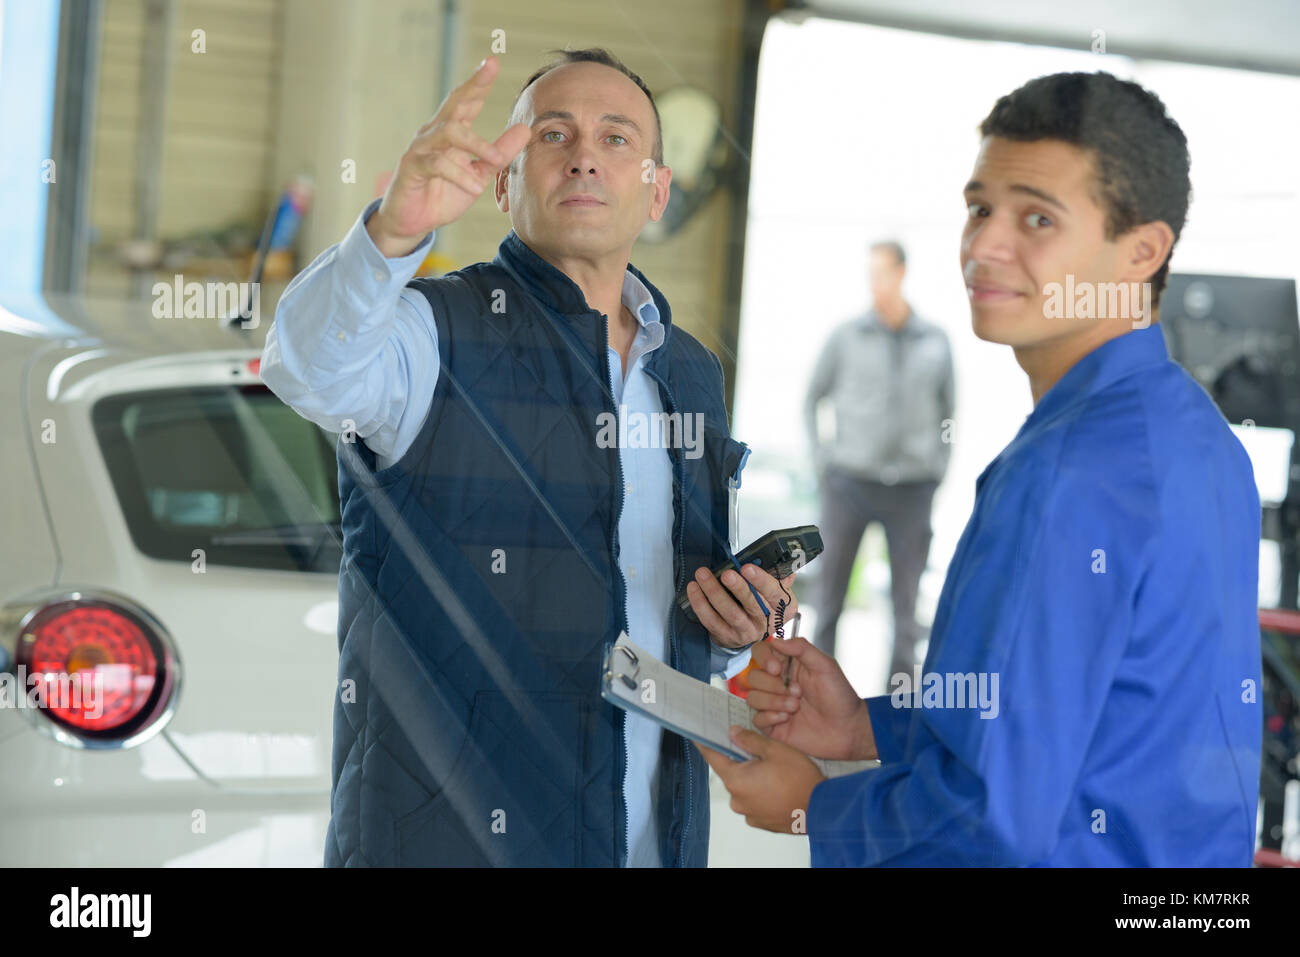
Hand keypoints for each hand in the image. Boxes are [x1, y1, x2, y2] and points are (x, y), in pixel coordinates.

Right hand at [368, 55, 531, 255]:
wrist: (413, 223)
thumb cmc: (444, 194)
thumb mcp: (479, 175)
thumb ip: (500, 154)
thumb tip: (525, 130)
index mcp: (451, 133)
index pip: (466, 102)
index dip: (479, 82)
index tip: (493, 62)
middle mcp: (434, 134)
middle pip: (454, 103)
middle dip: (473, 85)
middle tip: (490, 69)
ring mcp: (421, 148)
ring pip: (449, 133)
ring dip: (476, 144)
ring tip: (496, 160)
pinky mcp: (412, 168)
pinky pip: (437, 163)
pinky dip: (459, 174)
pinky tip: (474, 187)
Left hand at [687, 563, 795, 649]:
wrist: (749, 630)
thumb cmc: (762, 604)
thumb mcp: (774, 589)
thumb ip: (775, 574)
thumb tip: (773, 557)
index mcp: (783, 607)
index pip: (775, 592)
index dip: (761, 580)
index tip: (747, 568)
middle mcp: (766, 622)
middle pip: (752, 604)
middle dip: (738, 588)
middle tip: (726, 574)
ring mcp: (746, 631)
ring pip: (730, 613)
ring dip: (714, 592)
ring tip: (703, 575)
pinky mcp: (727, 636)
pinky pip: (711, 620)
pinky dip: (700, 604)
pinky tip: (694, 589)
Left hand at [696, 728, 823, 833]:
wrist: (822, 810)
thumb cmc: (799, 779)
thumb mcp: (775, 750)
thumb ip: (750, 740)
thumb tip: (732, 732)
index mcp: (736, 780)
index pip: (712, 757)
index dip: (705, 743)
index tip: (698, 734)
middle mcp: (737, 800)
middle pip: (731, 772)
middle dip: (742, 760)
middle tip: (759, 750)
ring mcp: (748, 813)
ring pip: (745, 787)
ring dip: (754, 777)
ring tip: (775, 770)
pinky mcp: (760, 821)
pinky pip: (755, 801)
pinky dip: (762, 792)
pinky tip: (778, 785)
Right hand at [738, 635, 875, 760]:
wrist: (847, 729)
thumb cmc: (839, 696)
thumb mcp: (825, 666)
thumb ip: (802, 648)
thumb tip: (776, 641)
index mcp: (787, 665)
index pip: (760, 652)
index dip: (763, 658)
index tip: (777, 669)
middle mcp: (776, 683)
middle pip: (752, 676)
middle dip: (773, 685)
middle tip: (797, 692)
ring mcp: (773, 704)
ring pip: (752, 697)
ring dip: (774, 701)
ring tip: (795, 707)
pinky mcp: (772, 726)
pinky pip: (756, 719)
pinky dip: (771, 717)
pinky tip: (787, 719)